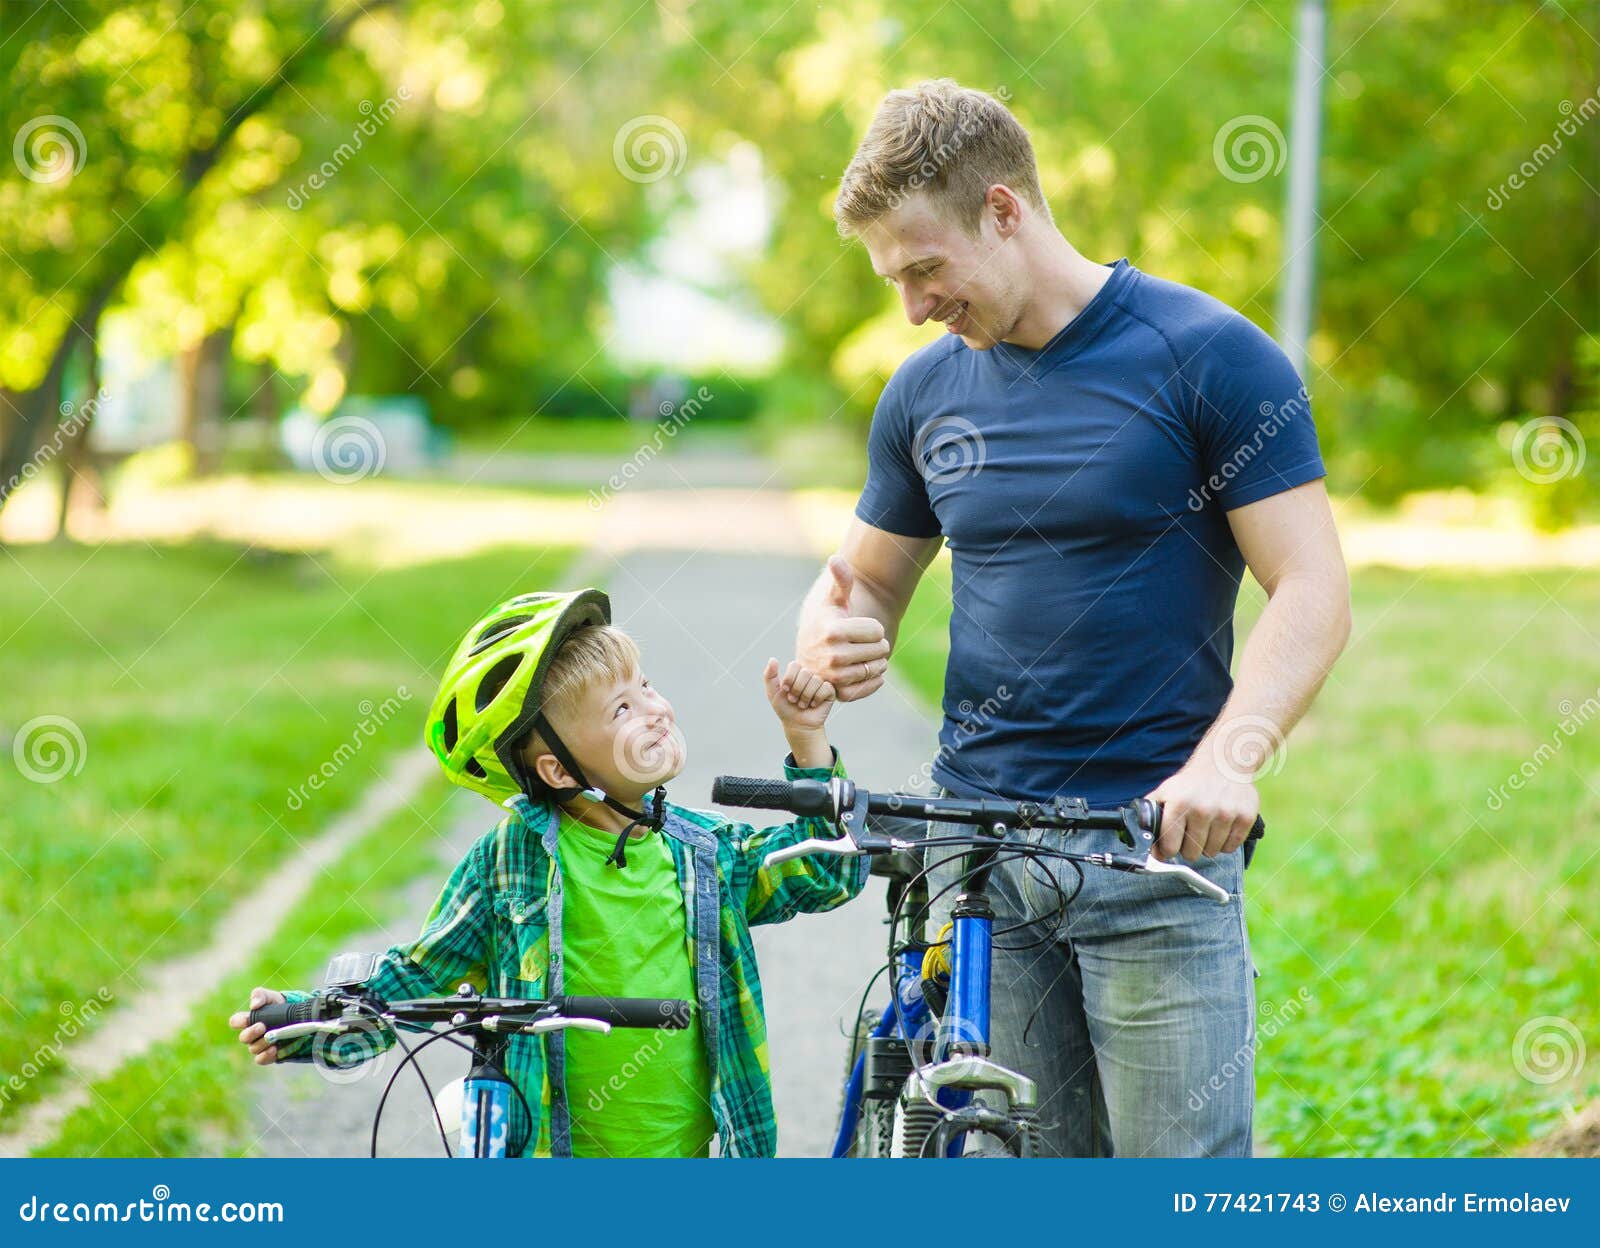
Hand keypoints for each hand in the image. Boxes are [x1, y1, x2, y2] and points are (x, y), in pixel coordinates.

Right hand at [228, 987, 285, 1065]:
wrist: (294, 1017)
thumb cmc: (277, 1005)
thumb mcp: (270, 996)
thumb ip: (260, 995)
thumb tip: (254, 1005)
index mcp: (247, 1020)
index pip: (235, 1022)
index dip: (238, 1022)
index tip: (247, 1020)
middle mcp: (250, 1035)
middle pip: (243, 1038)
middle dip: (252, 1033)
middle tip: (262, 1026)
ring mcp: (258, 1045)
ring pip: (253, 1048)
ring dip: (262, 1043)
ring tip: (273, 1037)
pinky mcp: (267, 1054)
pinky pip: (261, 1059)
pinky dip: (266, 1055)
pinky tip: (274, 1049)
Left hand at [764, 657, 833, 729]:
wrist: (797, 725)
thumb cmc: (785, 709)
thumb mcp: (773, 693)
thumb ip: (769, 676)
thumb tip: (772, 658)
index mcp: (797, 672)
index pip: (795, 665)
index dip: (789, 679)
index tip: (785, 691)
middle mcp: (810, 675)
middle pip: (805, 672)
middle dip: (797, 689)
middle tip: (794, 700)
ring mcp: (820, 682)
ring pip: (815, 681)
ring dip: (806, 696)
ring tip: (803, 704)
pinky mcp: (830, 691)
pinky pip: (825, 688)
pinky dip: (817, 699)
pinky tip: (814, 704)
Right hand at [795, 555, 890, 703]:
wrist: (809, 654)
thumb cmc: (826, 623)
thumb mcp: (833, 601)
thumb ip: (841, 581)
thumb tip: (836, 558)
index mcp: (833, 631)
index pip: (877, 631)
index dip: (873, 628)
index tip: (859, 629)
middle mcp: (832, 655)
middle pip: (880, 649)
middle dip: (877, 645)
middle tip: (863, 643)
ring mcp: (835, 676)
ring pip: (878, 668)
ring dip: (878, 662)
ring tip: (866, 656)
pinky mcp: (840, 692)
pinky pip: (871, 686)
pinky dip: (876, 679)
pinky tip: (869, 671)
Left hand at [1147, 756, 1259, 861]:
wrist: (1223, 763)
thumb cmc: (1190, 784)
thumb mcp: (1165, 792)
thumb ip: (1151, 817)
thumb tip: (1148, 846)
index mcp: (1179, 804)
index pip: (1170, 847)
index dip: (1167, 851)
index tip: (1169, 847)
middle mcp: (1202, 809)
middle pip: (1191, 853)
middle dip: (1188, 848)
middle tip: (1189, 835)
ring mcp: (1226, 814)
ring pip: (1212, 852)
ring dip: (1207, 846)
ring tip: (1205, 829)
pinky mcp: (1245, 817)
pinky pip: (1231, 848)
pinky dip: (1224, 843)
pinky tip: (1220, 828)